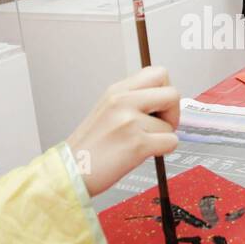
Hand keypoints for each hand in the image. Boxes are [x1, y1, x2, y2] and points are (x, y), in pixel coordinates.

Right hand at [65, 66, 179, 195]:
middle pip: (172, 93)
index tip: (157, 108)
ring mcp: (130, 121)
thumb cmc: (90, 146)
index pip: (158, 73)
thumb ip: (132, 100)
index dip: (165, 91)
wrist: (71, 170)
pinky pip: (170, 142)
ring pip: (171, 125)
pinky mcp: (137, 144)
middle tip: (160, 127)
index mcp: (116, 90)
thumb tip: (163, 101)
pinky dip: (162, 151)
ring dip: (162, 138)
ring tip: (139, 144)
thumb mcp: (107, 109)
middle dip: (173, 113)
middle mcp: (123, 101)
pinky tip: (142, 154)